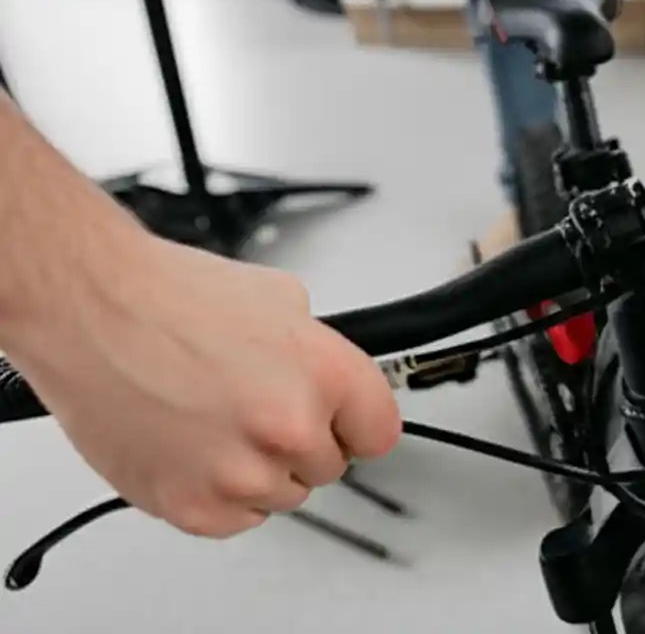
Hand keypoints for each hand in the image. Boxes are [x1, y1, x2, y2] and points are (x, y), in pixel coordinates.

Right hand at [4, 232, 399, 537]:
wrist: (89, 311)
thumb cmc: (169, 298)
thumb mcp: (281, 301)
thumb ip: (319, 351)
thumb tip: (332, 378)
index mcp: (326, 375)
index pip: (380, 434)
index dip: (356, 424)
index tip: (343, 424)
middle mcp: (291, 429)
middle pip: (330, 466)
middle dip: (302, 442)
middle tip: (256, 408)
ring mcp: (242, 475)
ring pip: (282, 496)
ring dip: (259, 470)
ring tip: (215, 420)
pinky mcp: (193, 507)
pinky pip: (234, 519)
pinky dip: (218, 493)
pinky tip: (193, 446)